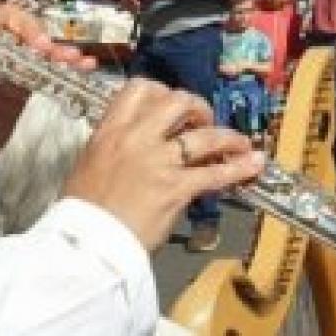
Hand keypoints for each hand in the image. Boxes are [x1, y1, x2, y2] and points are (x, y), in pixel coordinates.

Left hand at [0, 0, 96, 186]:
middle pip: (6, 19)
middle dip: (25, 26)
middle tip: (39, 45)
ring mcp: (3, 66)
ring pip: (29, 40)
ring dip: (50, 44)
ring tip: (67, 57)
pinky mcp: (20, 86)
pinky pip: (44, 68)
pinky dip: (63, 64)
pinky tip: (82, 65)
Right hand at [62, 79, 264, 250]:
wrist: (84, 247)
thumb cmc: (83, 213)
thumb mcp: (91, 166)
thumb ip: (118, 147)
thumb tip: (144, 143)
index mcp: (110, 132)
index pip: (140, 89)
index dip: (163, 91)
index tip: (173, 105)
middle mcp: (136, 139)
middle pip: (178, 101)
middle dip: (198, 107)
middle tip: (203, 122)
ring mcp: (158, 162)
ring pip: (205, 136)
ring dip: (229, 138)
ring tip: (240, 144)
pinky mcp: (175, 188)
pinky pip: (215, 173)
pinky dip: (239, 169)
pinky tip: (252, 165)